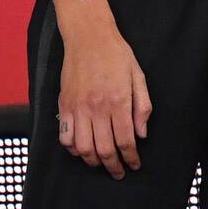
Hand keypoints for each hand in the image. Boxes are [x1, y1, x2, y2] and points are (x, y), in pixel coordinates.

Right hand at [58, 19, 151, 178]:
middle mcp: (97, 107)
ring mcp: (78, 107)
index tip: (134, 165)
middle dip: (113, 166)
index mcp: (119, 101)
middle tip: (119, 172)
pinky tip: (81, 149)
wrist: (89, 36)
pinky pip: (65, 137)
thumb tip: (142, 134)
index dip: (131, 158)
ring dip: (93, 161)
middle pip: (104, 150)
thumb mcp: (138, 76)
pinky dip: (72, 149)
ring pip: (83, 149)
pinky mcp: (65, 105)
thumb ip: (142, 106)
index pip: (126, 140)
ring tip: (102, 162)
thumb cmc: (117, 54)